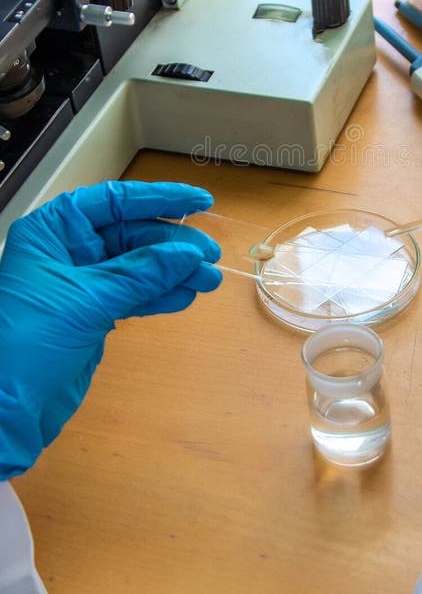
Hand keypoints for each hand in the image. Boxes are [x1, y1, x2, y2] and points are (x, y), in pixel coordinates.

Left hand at [0, 181, 221, 478]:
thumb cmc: (29, 340)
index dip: (159, 199)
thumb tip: (190, 252)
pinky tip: (185, 298)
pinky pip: (133, 296)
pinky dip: (159, 297)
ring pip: (137, 268)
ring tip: (208, 282)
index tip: (200, 203)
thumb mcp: (87, 299)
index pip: (114, 200)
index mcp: (54, 230)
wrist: (2, 413)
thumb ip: (141, 273)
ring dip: (173, 273)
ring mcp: (81, 284)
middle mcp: (67, 249)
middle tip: (210, 258)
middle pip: (131, 234)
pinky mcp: (91, 315)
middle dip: (172, 246)